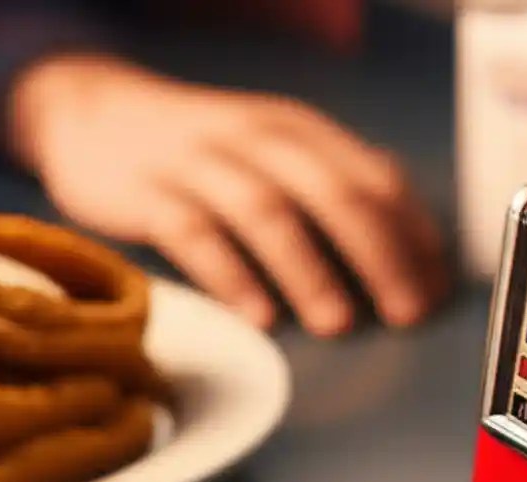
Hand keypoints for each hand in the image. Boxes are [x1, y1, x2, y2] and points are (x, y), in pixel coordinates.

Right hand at [7, 53, 449, 336]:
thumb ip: (334, 182)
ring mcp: (199, 162)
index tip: (436, 290)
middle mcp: (255, 137)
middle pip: (332, 192)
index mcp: (297, 129)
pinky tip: (259, 317)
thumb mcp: (273, 148)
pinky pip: (194, 235)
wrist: (90, 113)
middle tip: (406, 313)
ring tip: (338, 323)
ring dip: (309, 270)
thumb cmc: (201, 148)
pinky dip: (232, 277)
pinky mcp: (148, 193)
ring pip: (266, 211)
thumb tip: (408, 238)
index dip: (412, 235)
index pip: (374, 177)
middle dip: (378, 256)